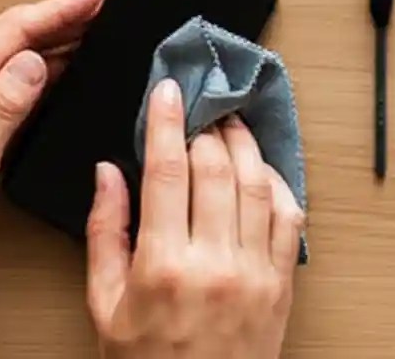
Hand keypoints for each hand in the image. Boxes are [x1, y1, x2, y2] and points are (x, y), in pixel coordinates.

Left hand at [0, 0, 106, 275]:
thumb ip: (4, 106)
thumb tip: (35, 62)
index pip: (14, 31)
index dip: (59, 9)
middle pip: (11, 33)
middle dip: (58, 16)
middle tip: (101, 6)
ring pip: (6, 51)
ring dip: (48, 37)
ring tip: (89, 28)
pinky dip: (33, 64)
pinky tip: (56, 66)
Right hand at [86, 80, 304, 358]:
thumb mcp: (104, 304)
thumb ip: (104, 232)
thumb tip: (106, 173)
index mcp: (163, 265)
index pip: (166, 171)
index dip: (165, 122)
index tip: (167, 91)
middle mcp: (214, 263)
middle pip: (216, 168)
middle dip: (207, 125)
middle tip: (200, 104)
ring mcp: (254, 272)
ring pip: (257, 185)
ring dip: (245, 144)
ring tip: (229, 124)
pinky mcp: (280, 284)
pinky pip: (289, 217)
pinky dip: (279, 183)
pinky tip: (261, 169)